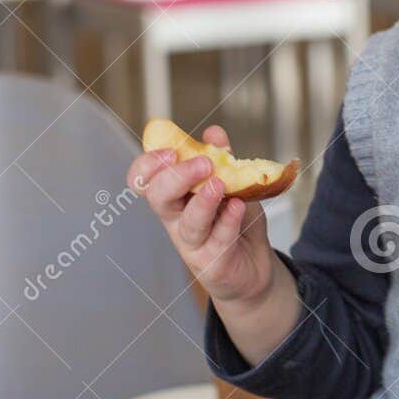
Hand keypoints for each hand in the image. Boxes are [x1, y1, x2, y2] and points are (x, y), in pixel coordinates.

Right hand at [127, 124, 275, 309]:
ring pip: (188, 223)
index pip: (144, 180)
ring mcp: (193, 244)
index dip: (148, 165)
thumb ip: (222, 160)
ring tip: (218, 184)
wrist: (254, 265)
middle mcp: (176, 220)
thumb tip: (214, 133)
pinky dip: (228, 222)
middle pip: (159, 198)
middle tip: (202, 163)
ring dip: (203, 202)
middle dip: (175, 177)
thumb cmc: (234, 223)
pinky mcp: (213, 262)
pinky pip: (218, 240)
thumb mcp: (231, 186)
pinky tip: (238, 207)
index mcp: (174, 196)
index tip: (171, 151)